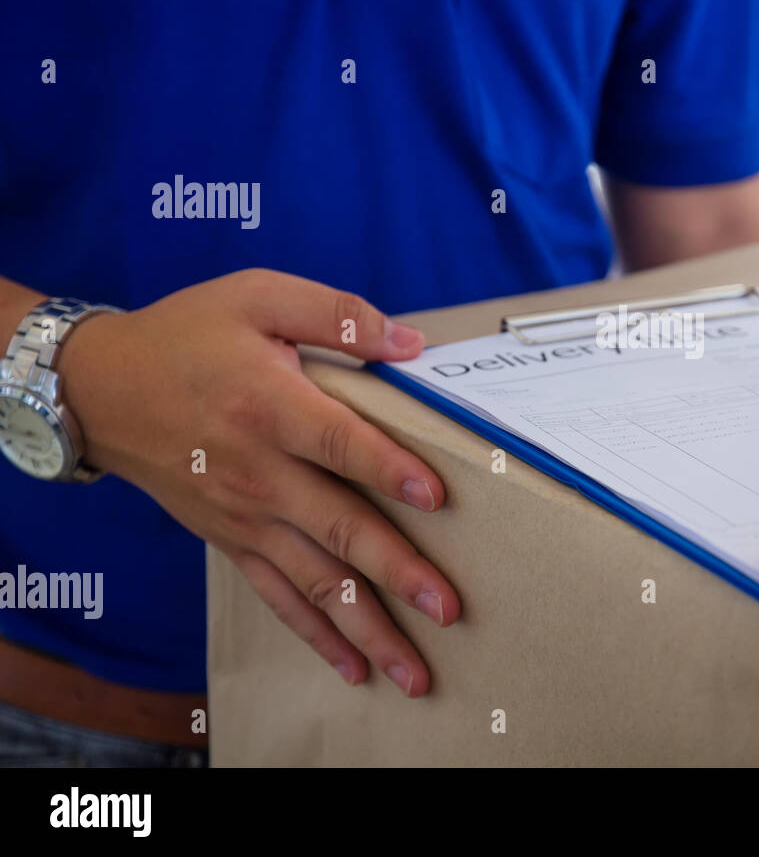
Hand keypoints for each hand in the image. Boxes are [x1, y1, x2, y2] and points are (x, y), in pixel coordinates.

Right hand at [59, 269, 459, 695]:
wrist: (101, 387)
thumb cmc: (190, 335)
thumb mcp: (258, 297)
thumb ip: (337, 315)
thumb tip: (412, 342)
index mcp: (271, 406)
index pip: (339, 443)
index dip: (389, 468)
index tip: (438, 497)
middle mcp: (260, 472)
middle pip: (337, 529)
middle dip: (396, 571)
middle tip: (449, 608)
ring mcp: (245, 516)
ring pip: (314, 581)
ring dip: (367, 627)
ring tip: (415, 670)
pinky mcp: (232, 541)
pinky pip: (279, 596)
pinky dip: (317, 635)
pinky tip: (356, 668)